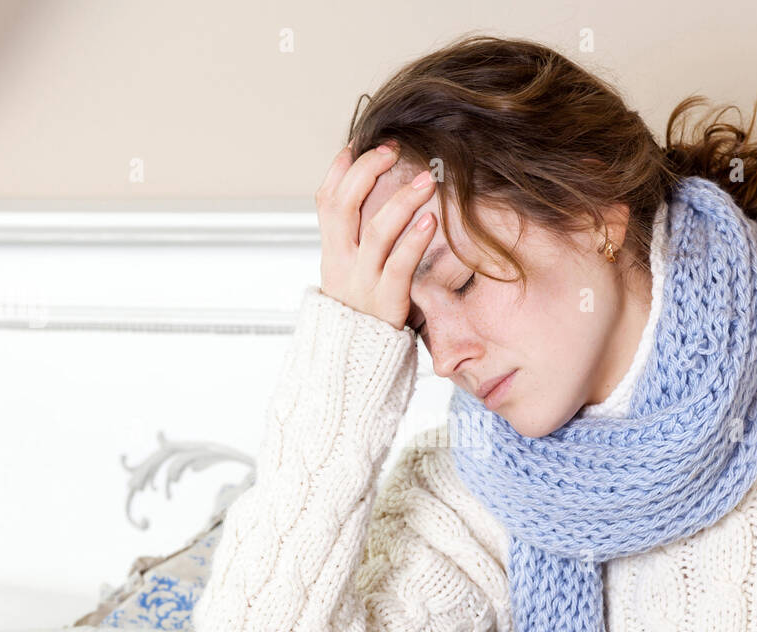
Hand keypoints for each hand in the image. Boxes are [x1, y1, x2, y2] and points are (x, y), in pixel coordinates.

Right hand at [315, 140, 436, 329]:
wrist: (354, 361)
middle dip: (367, 171)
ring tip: (426, 179)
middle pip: (344, 205)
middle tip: (393, 149)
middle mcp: (342, 262)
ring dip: (401, 200)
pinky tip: (430, 220)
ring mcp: (362, 281)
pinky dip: (414, 239)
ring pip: (375, 231)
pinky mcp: (386, 299)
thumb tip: (374, 204)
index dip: (339, 170)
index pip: (326, 201)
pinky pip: (399, 265)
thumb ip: (356, 243)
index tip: (358, 145)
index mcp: (331, 252)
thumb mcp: (350, 274)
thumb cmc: (362, 312)